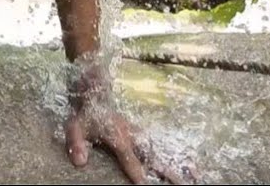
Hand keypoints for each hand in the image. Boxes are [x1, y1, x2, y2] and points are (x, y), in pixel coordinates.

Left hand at [64, 62, 193, 183]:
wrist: (95, 92)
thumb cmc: (85, 114)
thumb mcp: (74, 127)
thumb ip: (76, 144)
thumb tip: (80, 162)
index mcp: (118, 136)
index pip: (129, 158)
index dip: (136, 172)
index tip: (143, 185)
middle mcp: (134, 135)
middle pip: (154, 155)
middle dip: (168, 169)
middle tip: (182, 182)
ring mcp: (141, 133)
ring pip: (163, 150)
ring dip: (179, 161)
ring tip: (195, 175)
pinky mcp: (144, 133)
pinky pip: (162, 145)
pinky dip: (177, 154)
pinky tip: (190, 164)